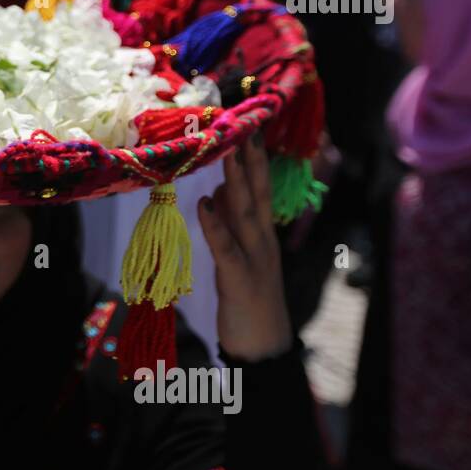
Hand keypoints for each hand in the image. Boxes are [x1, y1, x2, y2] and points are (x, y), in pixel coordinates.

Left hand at [196, 135, 292, 362]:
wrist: (264, 346)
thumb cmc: (250, 301)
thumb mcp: (241, 256)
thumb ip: (233, 225)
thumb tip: (221, 192)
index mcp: (263, 235)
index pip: (261, 190)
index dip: (255, 159)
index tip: (248, 127)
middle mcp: (263, 240)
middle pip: (258, 193)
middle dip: (250, 158)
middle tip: (244, 123)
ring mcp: (254, 259)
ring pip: (246, 212)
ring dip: (237, 180)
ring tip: (228, 149)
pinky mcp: (239, 279)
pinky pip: (225, 247)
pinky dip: (215, 224)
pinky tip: (205, 203)